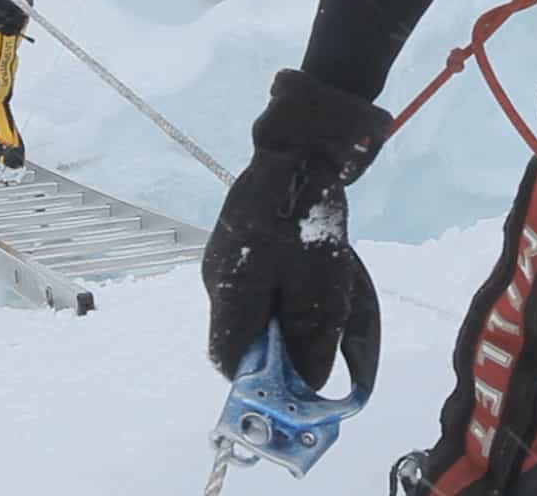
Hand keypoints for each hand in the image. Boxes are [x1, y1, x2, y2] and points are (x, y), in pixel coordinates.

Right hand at [203, 69, 389, 388]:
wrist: (301, 151)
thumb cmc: (308, 221)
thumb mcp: (321, 289)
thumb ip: (309, 342)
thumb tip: (305, 386)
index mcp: (228, 293)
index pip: (228, 359)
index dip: (259, 379)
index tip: (293, 380)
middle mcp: (216, 278)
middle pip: (239, 335)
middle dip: (277, 344)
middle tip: (317, 330)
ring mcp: (222, 257)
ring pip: (248, 308)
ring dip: (282, 314)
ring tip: (318, 292)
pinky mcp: (236, 242)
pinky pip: (254, 283)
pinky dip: (279, 290)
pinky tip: (306, 271)